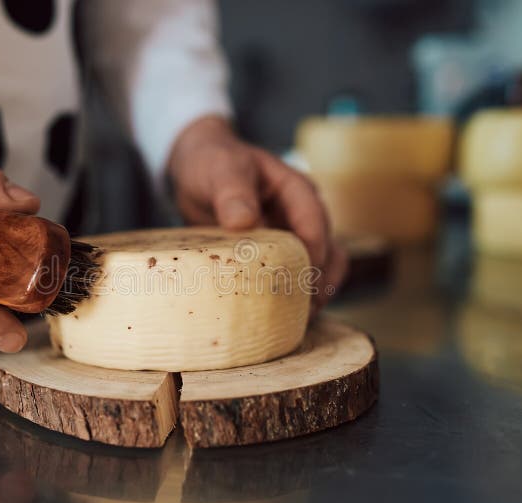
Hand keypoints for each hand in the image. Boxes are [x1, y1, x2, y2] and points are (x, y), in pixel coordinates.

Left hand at [168, 116, 346, 307]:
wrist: (194, 167)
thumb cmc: (211, 162)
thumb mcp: (219, 170)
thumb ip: (232, 192)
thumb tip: (244, 221)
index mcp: (296, 189)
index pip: (314, 223)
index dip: (312, 254)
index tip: (302, 282)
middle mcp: (301, 214)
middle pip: (328, 251)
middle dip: (319, 282)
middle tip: (304, 313)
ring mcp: (291, 235)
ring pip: (321, 268)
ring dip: (315, 293)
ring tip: (299, 321)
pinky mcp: (276, 253)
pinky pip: (293, 276)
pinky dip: (293, 295)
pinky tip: (281, 317)